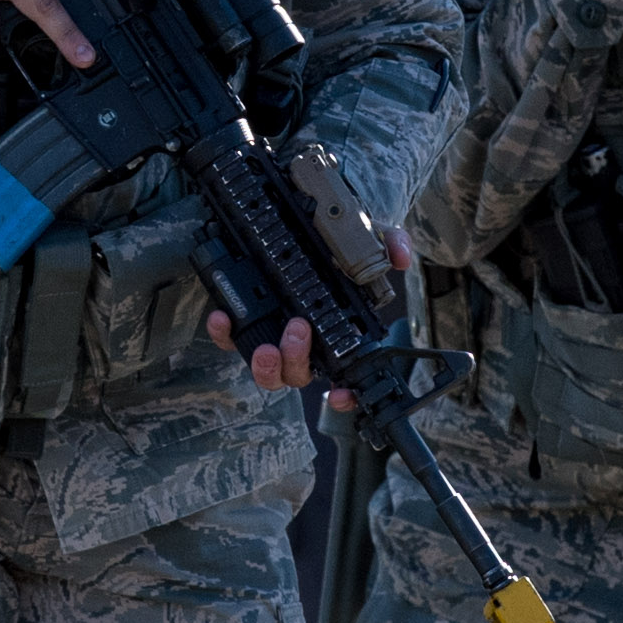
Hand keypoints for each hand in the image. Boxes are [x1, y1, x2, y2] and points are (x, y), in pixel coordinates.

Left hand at [205, 227, 415, 395]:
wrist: (292, 226)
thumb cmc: (333, 248)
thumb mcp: (364, 240)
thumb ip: (385, 246)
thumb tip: (400, 258)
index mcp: (335, 334)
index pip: (345, 375)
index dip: (346, 396)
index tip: (340, 396)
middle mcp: (304, 343)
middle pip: (300, 374)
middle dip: (297, 360)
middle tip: (298, 329)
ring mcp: (273, 336)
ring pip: (268, 371)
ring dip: (266, 365)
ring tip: (267, 347)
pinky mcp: (244, 324)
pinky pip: (232, 339)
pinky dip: (225, 334)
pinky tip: (223, 317)